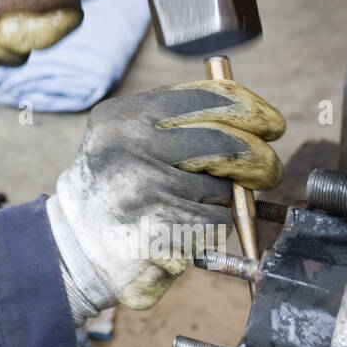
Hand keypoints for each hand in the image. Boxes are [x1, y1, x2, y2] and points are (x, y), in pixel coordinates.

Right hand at [45, 80, 284, 317]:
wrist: (75, 246)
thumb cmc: (115, 187)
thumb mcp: (129, 136)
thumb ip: (179, 121)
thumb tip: (251, 116)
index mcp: (125, 117)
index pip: (207, 99)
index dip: (251, 110)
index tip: (271, 125)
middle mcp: (130, 149)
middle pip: (226, 143)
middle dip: (259, 158)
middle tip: (268, 170)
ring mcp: (144, 192)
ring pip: (225, 189)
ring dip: (225, 199)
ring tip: (191, 204)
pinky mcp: (161, 233)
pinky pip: (217, 224)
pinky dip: (214, 229)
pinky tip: (187, 229)